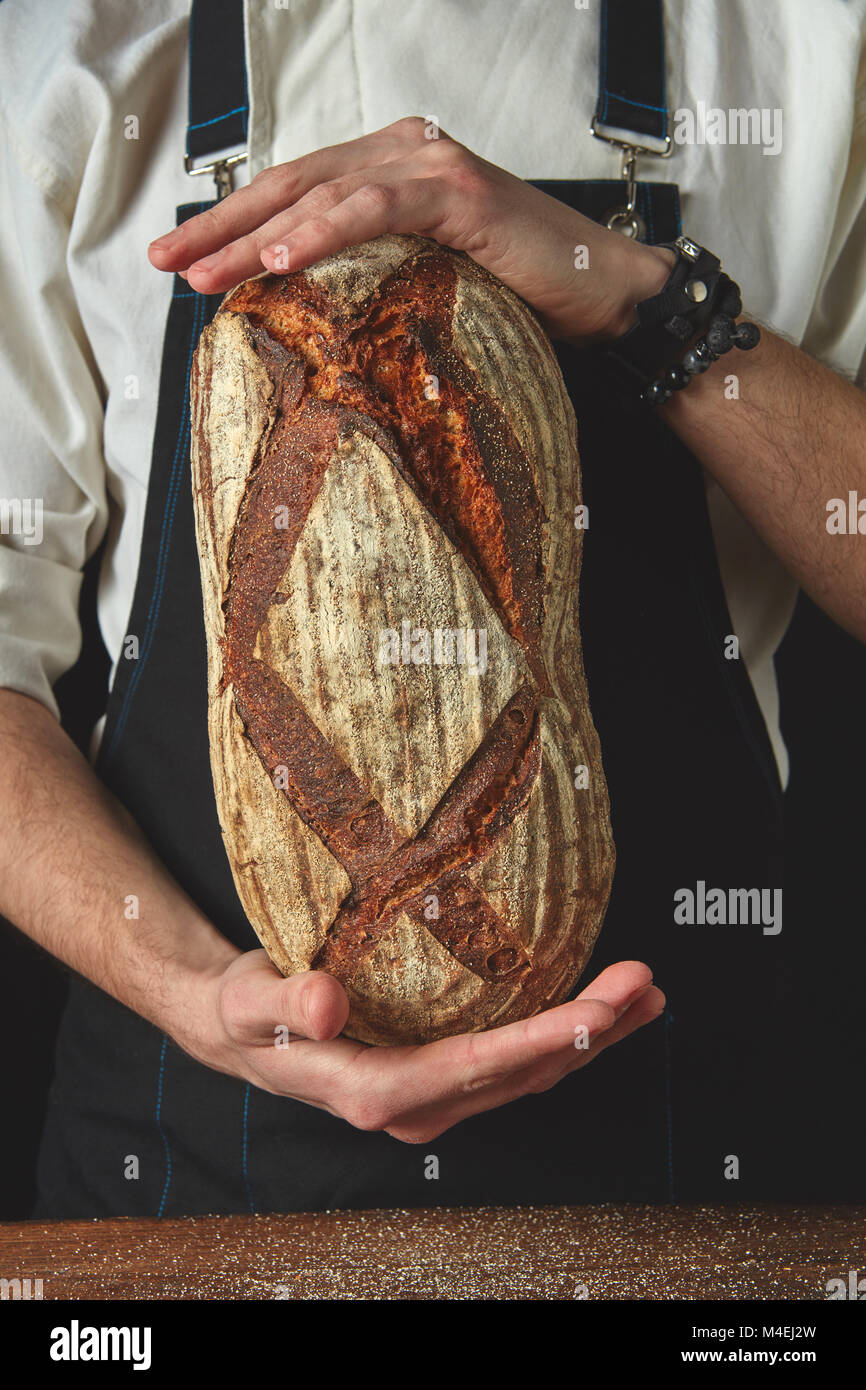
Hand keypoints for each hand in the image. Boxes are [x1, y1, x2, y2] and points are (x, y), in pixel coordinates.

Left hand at [148, 116, 672, 344]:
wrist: (604, 292)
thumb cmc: (521, 296)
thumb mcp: (427, 284)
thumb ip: (373, 276)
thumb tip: (310, 318)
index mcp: (390, 170)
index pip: (296, 193)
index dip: (236, 225)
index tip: (184, 262)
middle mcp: (402, 152)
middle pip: (292, 186)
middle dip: (224, 228)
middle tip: (168, 263)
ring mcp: (428, 163)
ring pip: (321, 193)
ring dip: (256, 236)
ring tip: (205, 272)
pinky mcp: (455, 188)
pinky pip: (374, 208)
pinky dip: (323, 230)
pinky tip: (281, 258)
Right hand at [184, 950, 663, 1143]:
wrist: (239, 1032)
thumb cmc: (245, 1013)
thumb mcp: (249, 1001)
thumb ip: (286, 1001)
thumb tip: (326, 1004)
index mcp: (374, 1091)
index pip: (473, 1067)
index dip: (539, 1040)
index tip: (596, 1012)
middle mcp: (415, 1106)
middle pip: (518, 1074)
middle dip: (589, 1033)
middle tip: (644, 984)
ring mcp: (432, 1097)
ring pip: (528, 1073)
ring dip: (591, 1036)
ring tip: (647, 994)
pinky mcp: (441, 1078)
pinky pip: (514, 1063)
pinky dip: (562, 1034)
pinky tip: (598, 1006)